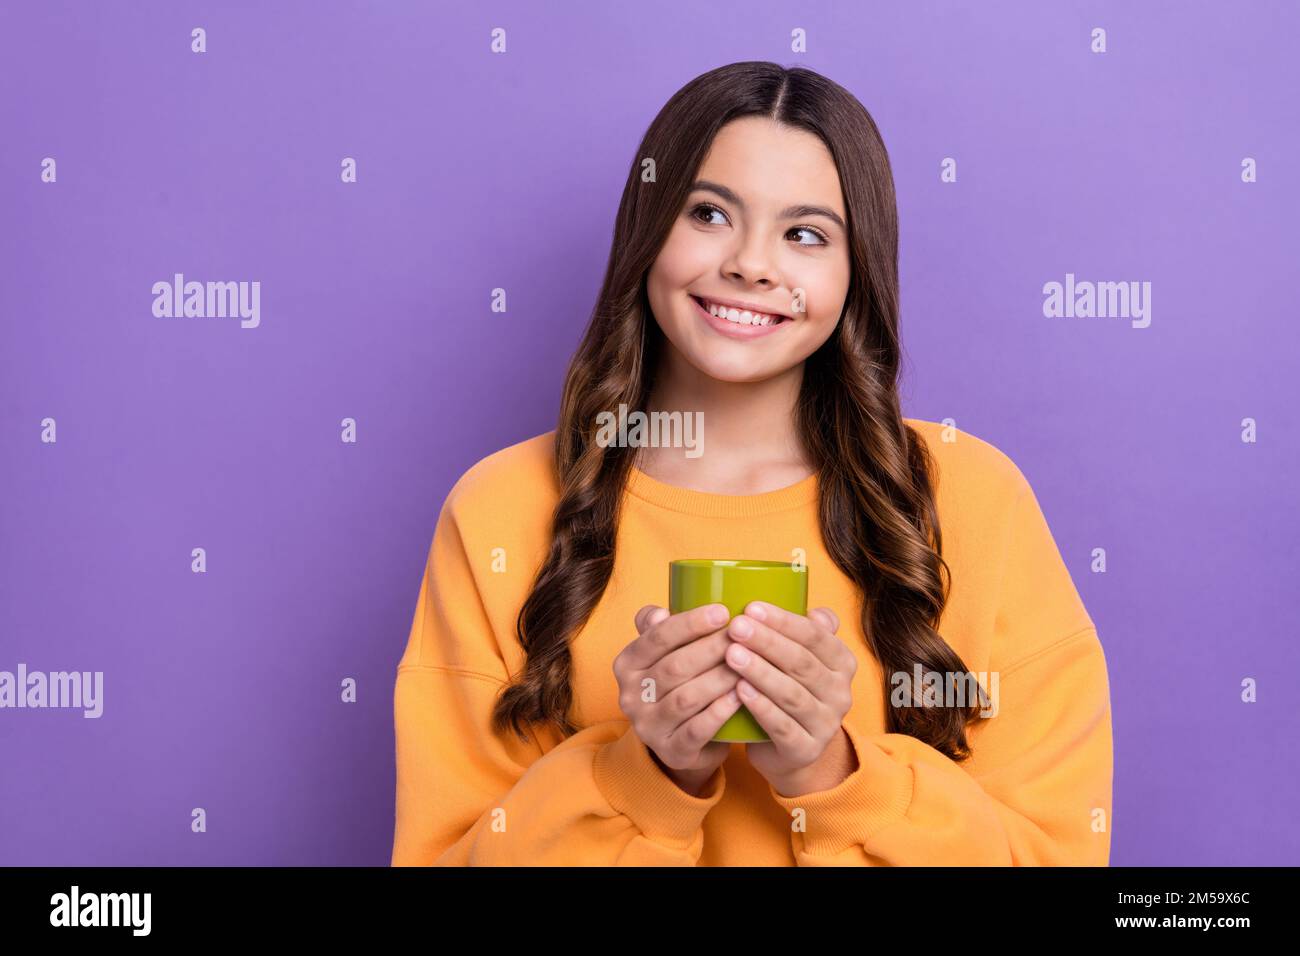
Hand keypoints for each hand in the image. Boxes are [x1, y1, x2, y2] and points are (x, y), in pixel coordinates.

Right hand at [612, 603, 742, 795]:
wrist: (681, 740)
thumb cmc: (678, 683)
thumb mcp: (663, 653)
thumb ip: (658, 628)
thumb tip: (661, 613)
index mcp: (626, 664)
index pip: (657, 638)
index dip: (691, 623)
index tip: (724, 612)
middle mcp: (630, 696)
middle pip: (674, 667)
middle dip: (712, 649)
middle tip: (744, 637)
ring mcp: (648, 726)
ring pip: (686, 698)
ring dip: (719, 679)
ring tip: (748, 663)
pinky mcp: (671, 751)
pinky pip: (696, 731)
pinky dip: (719, 712)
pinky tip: (741, 696)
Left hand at [724, 602, 858, 795]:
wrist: (791, 749)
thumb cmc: (791, 689)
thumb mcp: (803, 658)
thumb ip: (806, 630)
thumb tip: (808, 605)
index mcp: (842, 663)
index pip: (815, 636)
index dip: (783, 621)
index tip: (751, 607)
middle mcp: (840, 693)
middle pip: (802, 662)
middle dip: (767, 642)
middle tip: (735, 627)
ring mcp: (826, 724)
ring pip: (792, 694)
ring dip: (760, 672)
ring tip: (731, 655)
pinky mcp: (805, 750)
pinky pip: (782, 726)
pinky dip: (761, 708)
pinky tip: (738, 691)